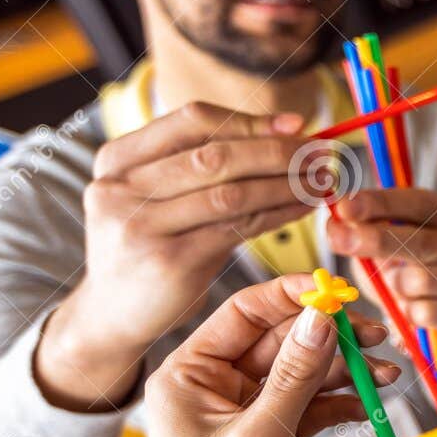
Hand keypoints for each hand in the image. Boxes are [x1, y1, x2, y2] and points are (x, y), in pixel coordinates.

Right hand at [39, 105, 319, 409]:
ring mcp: (140, 225)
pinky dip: (278, 214)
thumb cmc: (154, 247)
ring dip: (285, 183)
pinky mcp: (169, 261)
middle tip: (321, 154)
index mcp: (117, 159)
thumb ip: (206, 164)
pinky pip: (237, 228)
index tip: (298, 125)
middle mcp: (120, 187)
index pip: (192, 121)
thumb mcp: (161, 197)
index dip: (251, 121)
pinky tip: (303, 209)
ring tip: (320, 181)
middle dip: (277, 152)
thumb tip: (289, 128)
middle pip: (215, 155)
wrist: (115, 315)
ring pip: (231, 192)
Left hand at [92, 275, 396, 436]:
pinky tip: (372, 400)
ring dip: (345, 369)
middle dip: (331, 336)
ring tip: (388, 370)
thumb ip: (295, 375)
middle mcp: (214, 389)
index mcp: (188, 376)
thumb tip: (322, 317)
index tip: (341, 291)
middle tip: (380, 333)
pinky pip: (315, 406)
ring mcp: (248, 416)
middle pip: (282, 340)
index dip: (293, 297)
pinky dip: (343, 401)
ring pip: (305, 373)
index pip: (245, 314)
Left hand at [326, 188, 436, 343]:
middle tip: (338, 239)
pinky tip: (409, 311)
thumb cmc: (409, 271)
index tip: (344, 207)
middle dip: (374, 240)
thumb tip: (337, 219)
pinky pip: (426, 313)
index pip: (419, 203)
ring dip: (394, 287)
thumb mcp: (386, 242)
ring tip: (395, 288)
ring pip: (421, 281)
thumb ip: (366, 226)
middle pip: (421, 241)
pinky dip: (408, 314)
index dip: (380, 203)